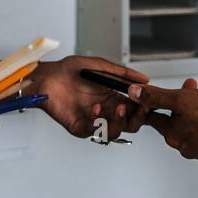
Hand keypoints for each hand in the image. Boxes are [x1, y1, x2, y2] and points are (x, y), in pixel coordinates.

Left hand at [31, 55, 149, 140]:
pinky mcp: (79, 127)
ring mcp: (93, 120)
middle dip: (138, 119)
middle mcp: (105, 111)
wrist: (47, 76)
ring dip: (120, 122)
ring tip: (119, 107)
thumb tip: (146, 79)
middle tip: (140, 108)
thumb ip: (122, 73)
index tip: (150, 101)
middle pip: (130, 124)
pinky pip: (93, 132)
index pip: (135, 108)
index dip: (145, 107)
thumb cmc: (69, 70)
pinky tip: (96, 108)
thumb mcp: (100, 66)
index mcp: (112, 97)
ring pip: (114, 132)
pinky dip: (97, 121)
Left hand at [128, 78, 197, 163]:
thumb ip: (156, 96)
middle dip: (187, 96)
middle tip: (194, 86)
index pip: (154, 115)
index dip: (158, 99)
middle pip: (178, 115)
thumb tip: (133, 93)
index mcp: (171, 133)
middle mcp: (183, 144)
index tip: (165, 90)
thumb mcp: (181, 100)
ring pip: (196, 119)